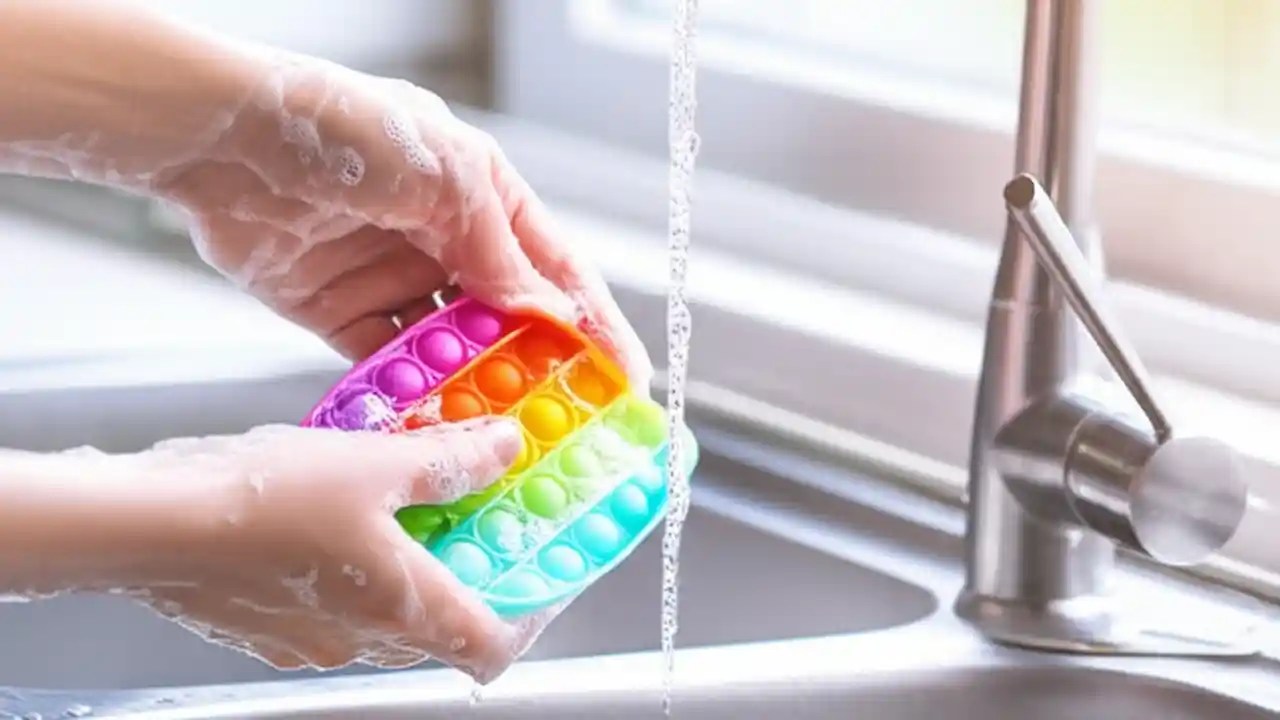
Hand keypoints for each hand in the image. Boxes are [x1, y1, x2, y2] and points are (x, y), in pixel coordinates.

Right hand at [119, 417, 549, 680]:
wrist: (141, 525)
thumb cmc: (256, 503)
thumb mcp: (377, 461)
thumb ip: (451, 460)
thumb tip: (506, 449)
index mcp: (405, 609)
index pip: (496, 648)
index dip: (531, 610)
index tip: (542, 567)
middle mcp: (363, 638)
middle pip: (447, 625)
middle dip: (473, 569)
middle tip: (482, 510)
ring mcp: (311, 638)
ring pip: (391, 611)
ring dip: (415, 562)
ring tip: (416, 495)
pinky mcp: (268, 623)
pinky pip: (337, 600)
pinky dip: (360, 563)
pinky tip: (347, 507)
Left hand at [155, 49, 651, 385]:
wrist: (224, 137)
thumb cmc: (346, 131)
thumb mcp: (447, 178)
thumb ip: (498, 252)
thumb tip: (550, 316)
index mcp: (483, 199)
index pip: (556, 272)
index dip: (594, 325)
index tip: (624, 379)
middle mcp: (444, 241)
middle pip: (508, 321)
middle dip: (537, 372)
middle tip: (564, 426)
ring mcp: (392, 280)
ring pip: (450, 352)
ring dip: (472, 391)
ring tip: (496, 437)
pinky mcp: (339, 313)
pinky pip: (386, 366)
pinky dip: (406, 395)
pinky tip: (427, 425)